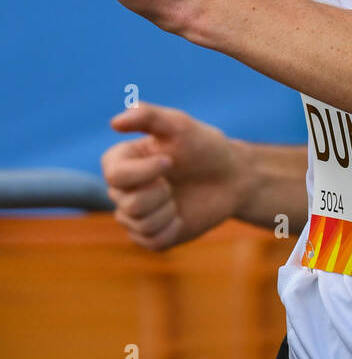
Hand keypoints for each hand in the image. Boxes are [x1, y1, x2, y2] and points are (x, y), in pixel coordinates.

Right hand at [101, 103, 245, 249]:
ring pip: (140, 224)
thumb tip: (115, 122)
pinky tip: (181, 215)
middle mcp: (123, 189)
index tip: (170, 161)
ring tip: (178, 197)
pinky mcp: (151, 236)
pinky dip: (172, 228)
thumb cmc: (204, 146)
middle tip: (174, 181)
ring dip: (168, 209)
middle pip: (128, 203)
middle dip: (160, 192)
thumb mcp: (179, 125)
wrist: (231, 176)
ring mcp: (135, 215)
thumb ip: (148, 116)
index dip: (144, 171)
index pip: (114, 174)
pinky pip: (152, 241)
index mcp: (122, 161)